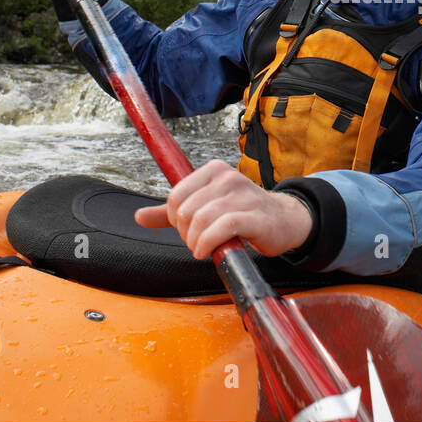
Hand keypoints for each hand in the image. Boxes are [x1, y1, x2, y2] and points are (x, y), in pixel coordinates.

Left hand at [135, 160, 312, 259]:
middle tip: (197, 242)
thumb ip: (172, 212)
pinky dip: (208, 243)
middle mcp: (227, 177)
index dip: (175, 219)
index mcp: (214, 171)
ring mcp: (243, 194)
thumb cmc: (242, 214)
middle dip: (185, 233)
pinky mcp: (254, 215)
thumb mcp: (205, 208)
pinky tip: (209, 251)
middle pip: (186, 210)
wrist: (282, 221)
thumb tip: (139, 217)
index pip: (176, 195)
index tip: (187, 230)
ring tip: (203, 248)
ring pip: (201, 219)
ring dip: (196, 242)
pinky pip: (222, 228)